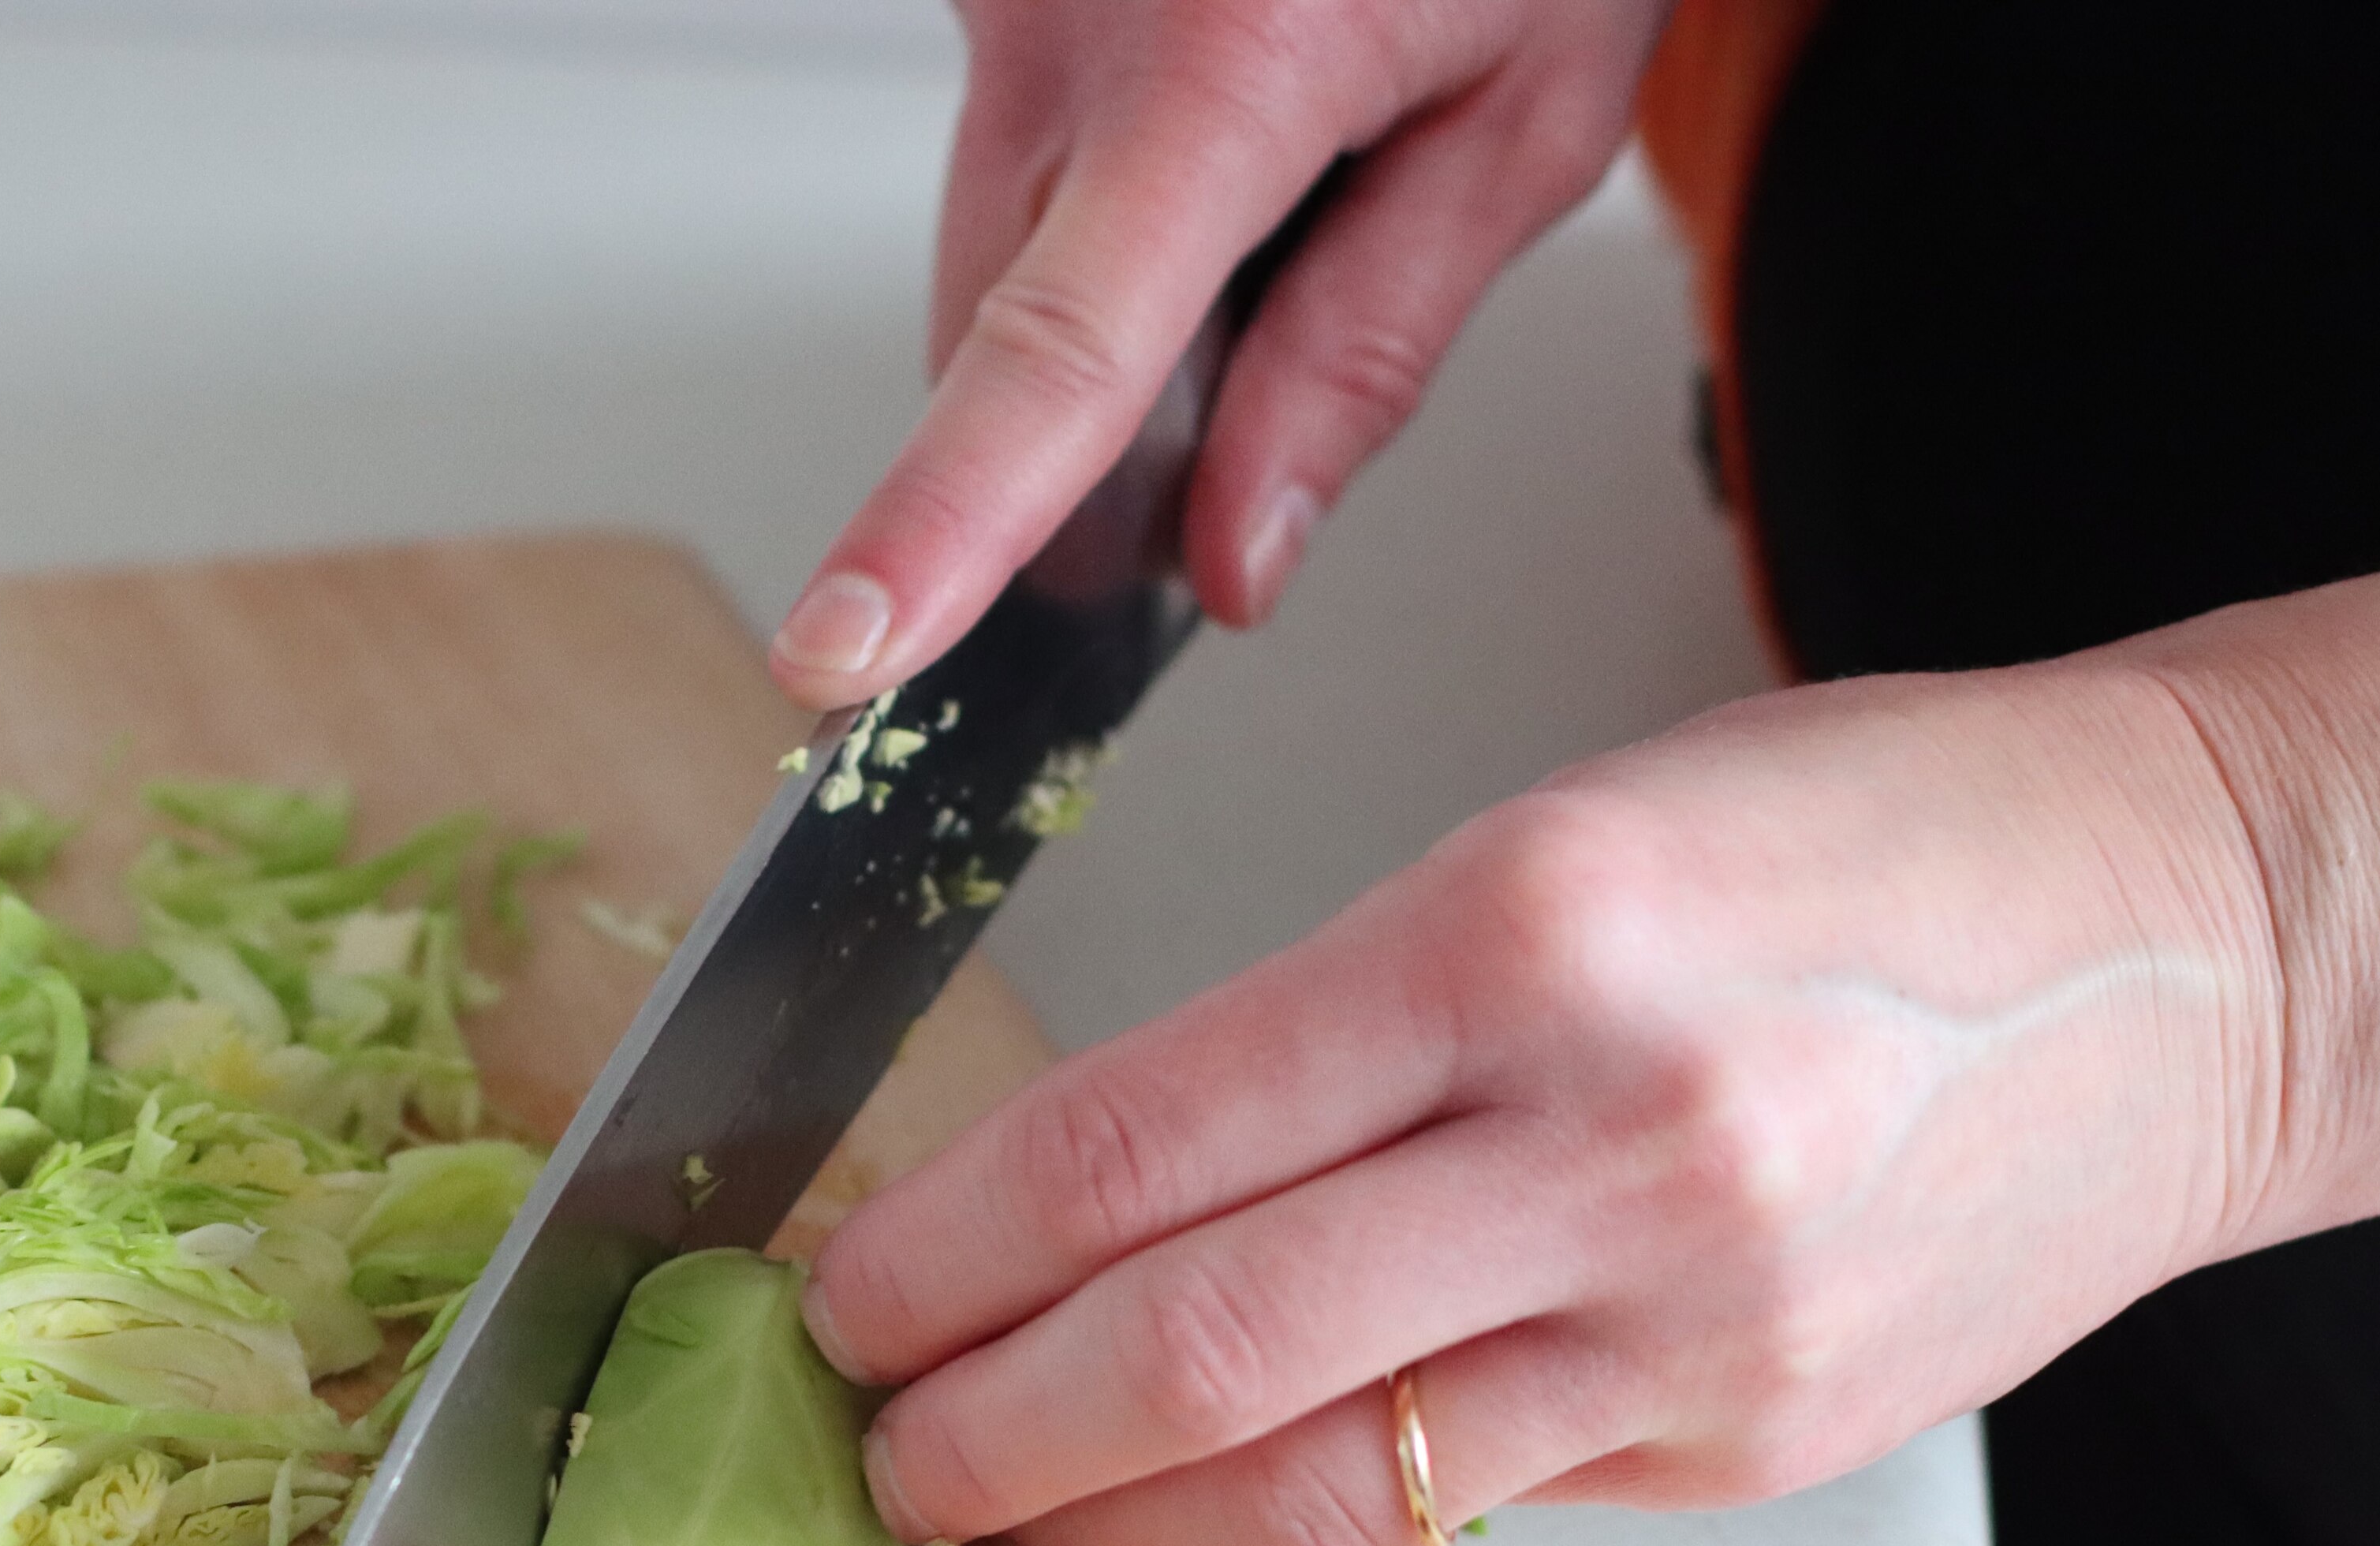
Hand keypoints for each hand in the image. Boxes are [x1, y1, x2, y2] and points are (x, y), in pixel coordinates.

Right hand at [768, 0, 1675, 707]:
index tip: (851, 649)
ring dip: (1106, 306)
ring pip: (993, 268)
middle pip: (1007, 345)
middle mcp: (1073, 24)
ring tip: (1274, 190)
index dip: (944, 521)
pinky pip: (1005, 164)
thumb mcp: (1528, 117)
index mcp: (1238, 57)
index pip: (1060, 353)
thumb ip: (1370, 357)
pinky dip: (1096, 204)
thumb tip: (1236, 561)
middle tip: (1257, 398)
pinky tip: (1216, 125)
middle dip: (1107, 433)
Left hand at [801, 650, 2302, 1545]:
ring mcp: (1694, 1318)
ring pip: (1314, 1484)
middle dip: (979, 1423)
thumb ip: (1325, 1028)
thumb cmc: (1880, 849)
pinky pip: (1465, 1513)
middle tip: (872, 1439)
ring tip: (994, 1504)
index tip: (849, 1292)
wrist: (2201, 946)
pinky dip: (1300, 1520)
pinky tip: (1205, 1504)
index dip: (944, 1251)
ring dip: (1105, 1517)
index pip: (1135, 1141)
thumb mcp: (1556, 840)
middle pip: (1191, 1345)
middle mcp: (1611, 1137)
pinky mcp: (1751, 1444)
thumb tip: (1089, 1196)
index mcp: (1526, 933)